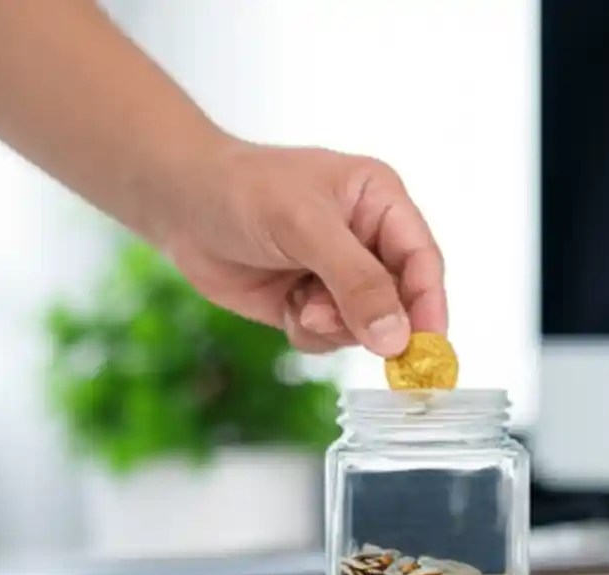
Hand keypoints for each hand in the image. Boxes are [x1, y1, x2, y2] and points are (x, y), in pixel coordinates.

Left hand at [149, 139, 446, 355]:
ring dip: (334, 327)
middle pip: (400, 301)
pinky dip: (310, 334)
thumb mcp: (304, 227)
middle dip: (371, 321)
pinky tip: (286, 310)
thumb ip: (356, 281)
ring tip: (300, 307)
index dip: (429, 305)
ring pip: (364, 327)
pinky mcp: (309, 302)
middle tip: (339, 327)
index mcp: (379, 201)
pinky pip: (330, 338)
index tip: (428, 349)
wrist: (178, 203)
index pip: (422, 260)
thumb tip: (397, 337)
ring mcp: (338, 274)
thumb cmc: (241, 191)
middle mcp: (367, 240)